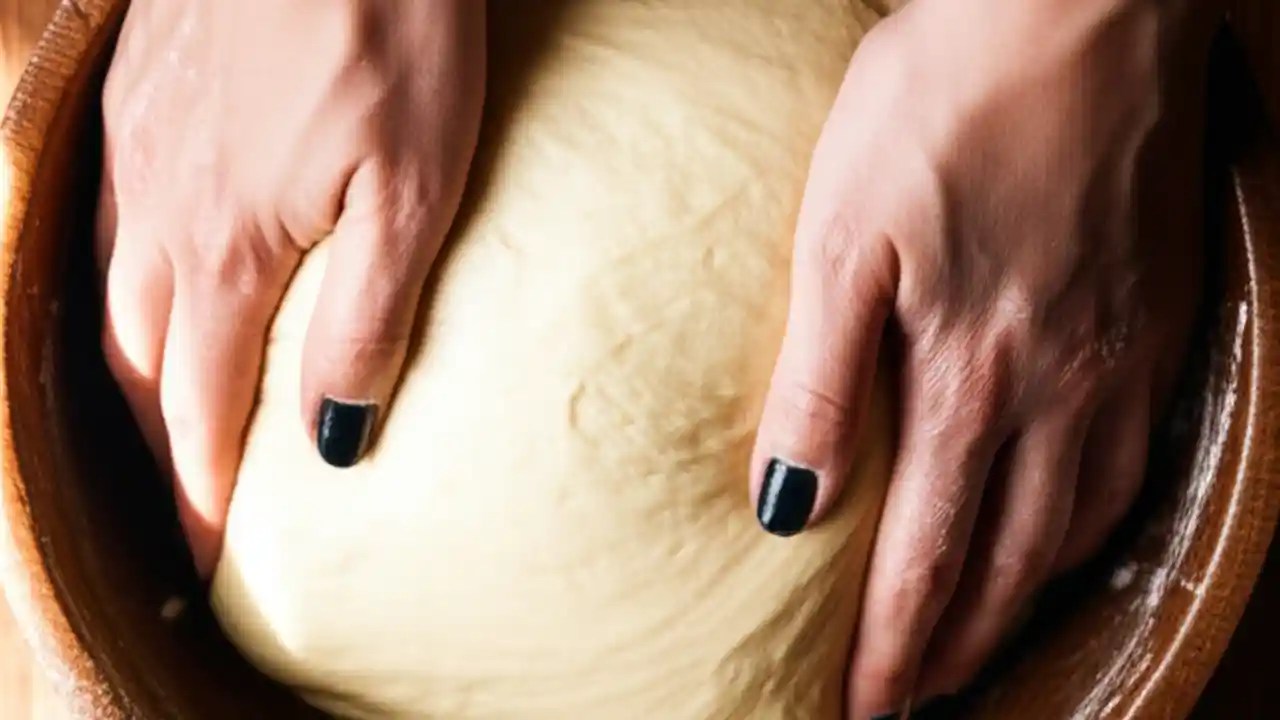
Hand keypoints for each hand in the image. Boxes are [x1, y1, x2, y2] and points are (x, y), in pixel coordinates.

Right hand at [96, 0, 484, 576]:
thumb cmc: (392, 30)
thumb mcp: (415, 190)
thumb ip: (366, 318)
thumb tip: (336, 441)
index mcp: (229, 251)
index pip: (202, 408)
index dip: (205, 493)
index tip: (210, 557)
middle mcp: (161, 212)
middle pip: (140, 367)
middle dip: (162, 450)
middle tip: (185, 509)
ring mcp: (138, 148)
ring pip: (112, 296)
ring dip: (134, 374)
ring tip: (163, 421)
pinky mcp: (139, 95)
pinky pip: (109, 220)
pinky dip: (123, 283)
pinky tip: (149, 285)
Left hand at [747, 0, 1204, 714]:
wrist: (1073, 12)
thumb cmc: (941, 108)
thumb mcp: (841, 237)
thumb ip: (817, 381)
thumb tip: (786, 505)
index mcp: (971, 381)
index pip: (926, 560)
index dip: (894, 649)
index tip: (866, 706)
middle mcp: (1058, 394)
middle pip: (1007, 565)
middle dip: (957, 647)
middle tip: (922, 697)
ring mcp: (1119, 361)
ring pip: (1076, 527)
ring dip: (1024, 598)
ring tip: (984, 637)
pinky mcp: (1155, 320)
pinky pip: (1132, 462)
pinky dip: (1091, 525)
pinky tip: (1068, 529)